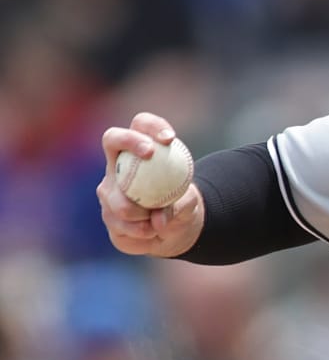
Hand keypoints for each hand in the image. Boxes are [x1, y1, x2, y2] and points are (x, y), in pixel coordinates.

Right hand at [98, 112, 203, 257]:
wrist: (172, 230)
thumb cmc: (181, 205)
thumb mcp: (190, 203)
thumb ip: (179, 206)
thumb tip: (158, 218)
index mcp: (142, 150)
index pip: (141, 124)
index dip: (151, 125)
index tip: (169, 138)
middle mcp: (118, 165)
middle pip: (112, 138)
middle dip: (130, 140)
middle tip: (150, 153)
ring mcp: (108, 189)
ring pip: (115, 195)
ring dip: (139, 212)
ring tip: (158, 223)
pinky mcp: (107, 214)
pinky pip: (120, 225)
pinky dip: (140, 232)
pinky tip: (151, 234)